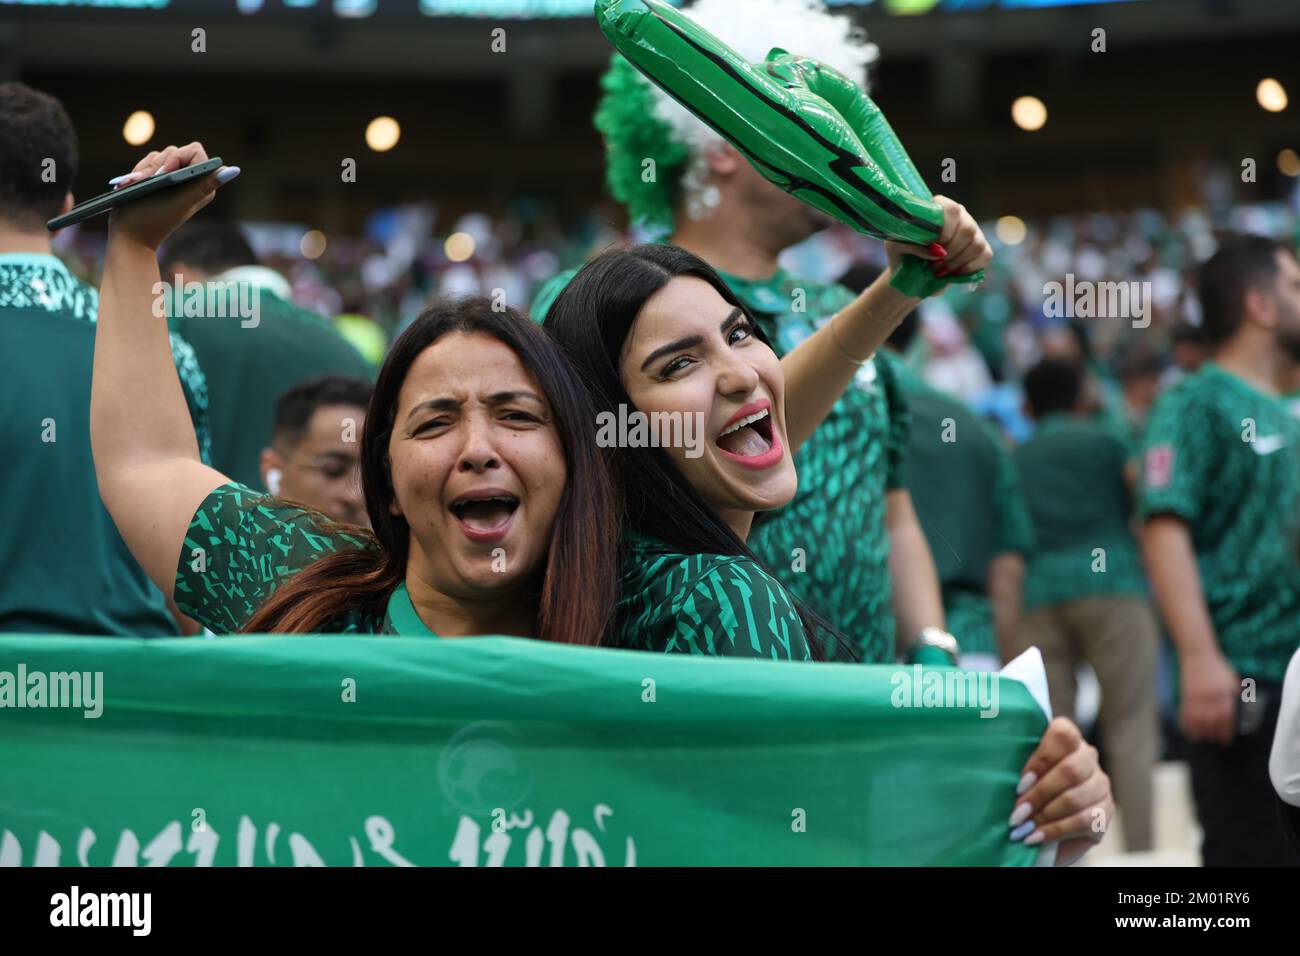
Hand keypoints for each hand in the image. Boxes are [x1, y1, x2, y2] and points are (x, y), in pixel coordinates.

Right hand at [106, 142, 238, 251]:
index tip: (164, 172)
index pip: (195, 152)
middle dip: (157, 165)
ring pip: (158, 156)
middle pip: (174, 151)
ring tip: (137, 185)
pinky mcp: (156, 180)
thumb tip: (234, 170)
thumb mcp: (181, 202)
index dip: (179, 156)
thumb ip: (205, 185)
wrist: (131, 235)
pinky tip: (132, 184)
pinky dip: (139, 171)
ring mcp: (171, 179)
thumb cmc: (155, 219)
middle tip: (146, 182)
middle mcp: (189, 180)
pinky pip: (147, 164)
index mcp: (201, 185)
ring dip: (145, 169)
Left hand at [885, 195, 992, 290]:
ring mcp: (973, 231)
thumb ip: (913, 245)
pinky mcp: (981, 248)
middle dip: (950, 252)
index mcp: (939, 207)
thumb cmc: (901, 254)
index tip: (933, 245)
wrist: (909, 274)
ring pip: (976, 244)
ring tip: (939, 270)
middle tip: (933, 265)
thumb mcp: (897, 247)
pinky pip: (984, 256)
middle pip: (967, 229)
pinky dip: (968, 268)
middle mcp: (960, 216)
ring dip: (957, 262)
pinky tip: (953, 273)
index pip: (951, 209)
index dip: (945, 230)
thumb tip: (936, 251)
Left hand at [1009, 717, 1114, 865]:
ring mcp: (1100, 784)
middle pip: (1071, 769)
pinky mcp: (1106, 811)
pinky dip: (1056, 830)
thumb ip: (1014, 767)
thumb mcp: (1019, 774)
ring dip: (1045, 814)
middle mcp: (1088, 757)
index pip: (1063, 734)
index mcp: (1066, 740)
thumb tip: (994, 772)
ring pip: (1076, 796)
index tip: (1020, 783)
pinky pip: (1085, 820)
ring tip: (1023, 827)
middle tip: (1017, 811)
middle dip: (1040, 793)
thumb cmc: (1025, 790)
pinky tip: (1036, 837)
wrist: (1045, 823)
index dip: (1041, 759)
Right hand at [1181, 649, 1238, 744]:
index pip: (1226, 716)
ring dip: (1200, 731)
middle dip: (1213, 733)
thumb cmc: (1217, 667)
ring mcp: (1197, 695)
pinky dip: (1186, 723)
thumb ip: (1235, 694)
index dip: (1226, 730)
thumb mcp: (1232, 679)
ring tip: (1202, 738)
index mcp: (1224, 693)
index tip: (1226, 739)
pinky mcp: (1186, 694)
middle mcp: (1211, 696)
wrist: (1199, 655)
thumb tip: (1238, 709)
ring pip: (1197, 718)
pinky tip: (1188, 730)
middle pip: (1211, 720)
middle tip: (1215, 740)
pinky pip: (1185, 712)